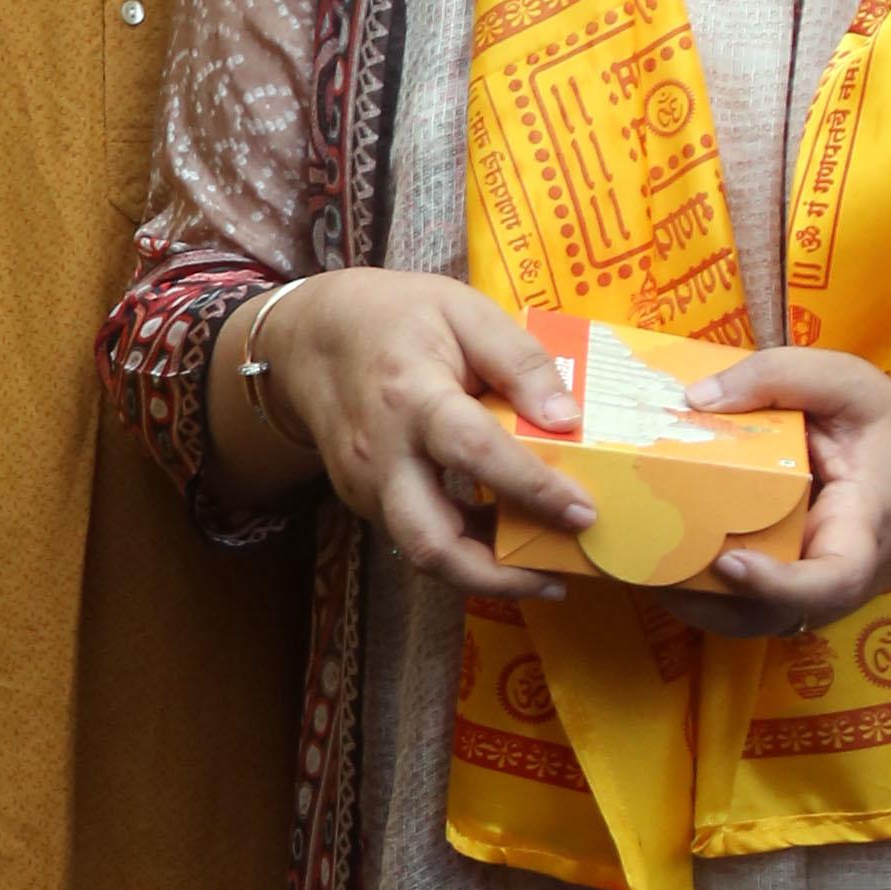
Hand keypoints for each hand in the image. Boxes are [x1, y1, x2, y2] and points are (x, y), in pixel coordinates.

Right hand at [248, 269, 589, 601]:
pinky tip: (498, 529)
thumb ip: (520, 361)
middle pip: (432, 543)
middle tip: (556, 579)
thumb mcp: (464, 311)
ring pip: (422, 552)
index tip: (584, 513)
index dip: (533, 489)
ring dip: (483, 570)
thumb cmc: (395, 316)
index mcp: (412, 397)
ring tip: (539, 564)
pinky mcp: (362, 499)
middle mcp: (382, 455)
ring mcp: (364, 485)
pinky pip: (414, 535)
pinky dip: (462, 545)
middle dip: (497, 576)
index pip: (475, 453)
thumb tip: (568, 420)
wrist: (306, 336)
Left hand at [658, 345, 890, 632]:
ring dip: (684, 597)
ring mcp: (806, 595)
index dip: (777, 585)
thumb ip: (782, 377)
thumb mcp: (853, 386)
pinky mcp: (785, 592)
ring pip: (741, 619)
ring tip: (627, 558)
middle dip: (699, 595)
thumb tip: (695, 399)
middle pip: (763, 614)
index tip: (730, 560)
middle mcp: (832, 583)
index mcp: (860, 535)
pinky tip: (649, 552)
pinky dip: (693, 588)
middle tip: (635, 558)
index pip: (829, 582)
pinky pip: (736, 605)